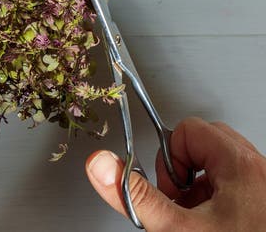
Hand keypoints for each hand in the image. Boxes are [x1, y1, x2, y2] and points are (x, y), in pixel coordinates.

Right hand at [86, 116, 265, 230]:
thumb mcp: (179, 229)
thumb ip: (136, 194)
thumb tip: (101, 165)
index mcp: (240, 165)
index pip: (188, 129)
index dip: (170, 158)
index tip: (172, 188)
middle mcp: (258, 170)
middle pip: (204, 142)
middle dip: (184, 172)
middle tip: (184, 202)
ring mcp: (263, 185)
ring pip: (218, 163)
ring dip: (200, 187)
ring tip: (200, 217)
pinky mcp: (263, 201)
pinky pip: (235, 182)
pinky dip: (218, 199)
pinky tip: (215, 224)